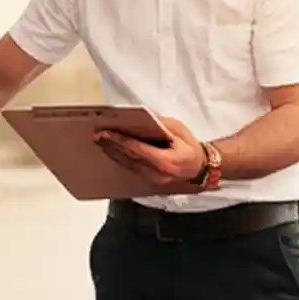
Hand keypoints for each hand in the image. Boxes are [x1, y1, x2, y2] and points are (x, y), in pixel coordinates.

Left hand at [94, 114, 208, 192]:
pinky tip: (113, 152)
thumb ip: (160, 125)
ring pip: (128, 165)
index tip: (106, 133)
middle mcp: (158, 173)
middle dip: (112, 146)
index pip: (138, 149)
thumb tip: (142, 118)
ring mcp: (153, 179)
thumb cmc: (191, 147)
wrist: (200, 168)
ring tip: (101, 143)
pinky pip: (132, 169)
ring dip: (113, 154)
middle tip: (97, 136)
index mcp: (166, 161)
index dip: (120, 141)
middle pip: (129, 158)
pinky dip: (121, 159)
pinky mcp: (150, 181)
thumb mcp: (179, 130)